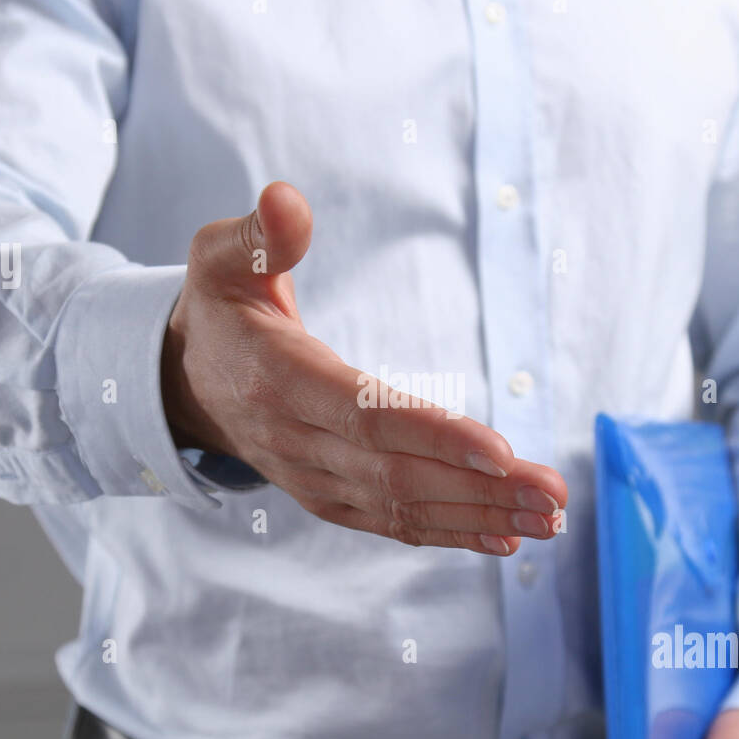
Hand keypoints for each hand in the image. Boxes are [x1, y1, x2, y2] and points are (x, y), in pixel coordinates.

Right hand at [162, 181, 567, 554]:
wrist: (186, 383)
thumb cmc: (220, 310)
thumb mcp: (223, 259)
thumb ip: (262, 235)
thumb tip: (288, 199)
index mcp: (280, 381)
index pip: (365, 415)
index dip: (433, 435)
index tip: (501, 453)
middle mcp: (297, 442)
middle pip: (399, 473)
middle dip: (481, 489)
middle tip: (553, 497)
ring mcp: (312, 478)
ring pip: (403, 507)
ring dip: (480, 517)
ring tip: (547, 521)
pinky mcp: (329, 498)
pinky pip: (392, 523)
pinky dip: (449, 533)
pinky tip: (504, 539)